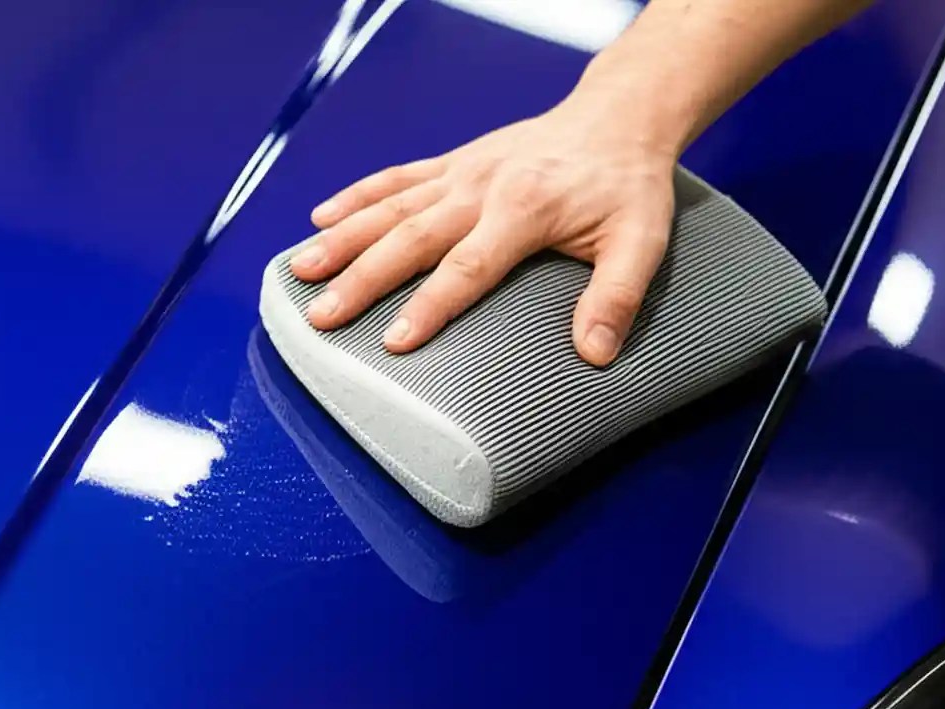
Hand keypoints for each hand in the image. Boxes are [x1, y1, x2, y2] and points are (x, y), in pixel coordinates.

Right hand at [290, 99, 675, 365]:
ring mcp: (462, 172)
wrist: (618, 118)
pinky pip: (396, 178)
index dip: (428, 306)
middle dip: (362, 279)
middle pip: (410, 238)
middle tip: (322, 316)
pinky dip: (357, 196)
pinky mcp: (454, 162)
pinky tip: (321, 218)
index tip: (394, 341)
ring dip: (344, 240)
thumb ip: (616, 297)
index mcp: (523, 209)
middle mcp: (481, 187)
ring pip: (390, 207)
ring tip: (302, 271)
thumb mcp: (642, 241)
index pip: (466, 267)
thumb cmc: (628, 184)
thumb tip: (594, 354)